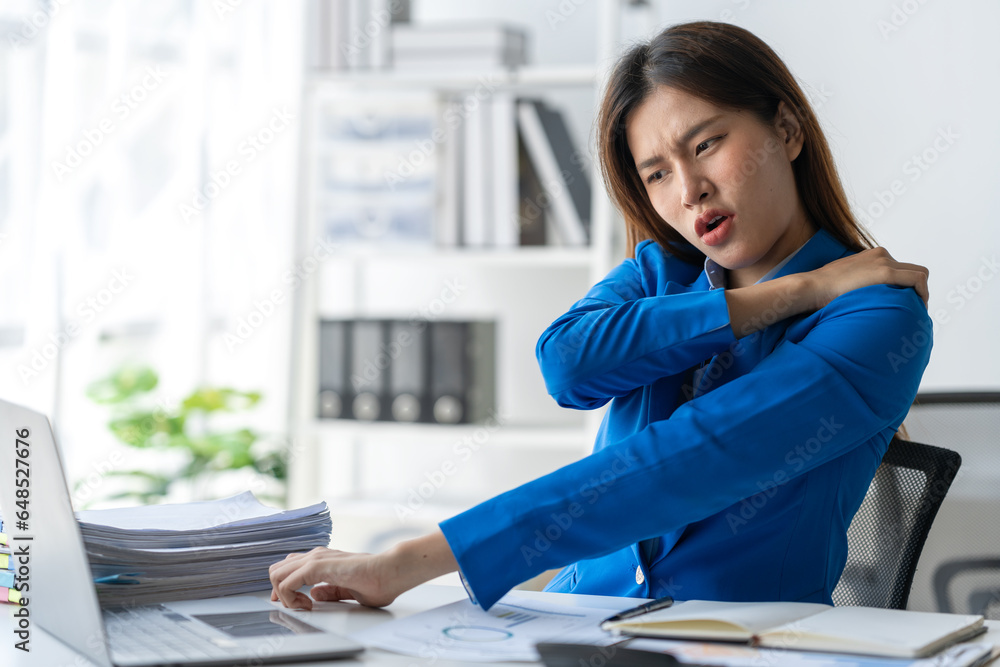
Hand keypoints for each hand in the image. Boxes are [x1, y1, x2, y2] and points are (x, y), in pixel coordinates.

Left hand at [268, 547, 395, 610]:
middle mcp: (316, 555)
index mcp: (323, 560)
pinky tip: (307, 605)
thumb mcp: (349, 590)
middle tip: (298, 605)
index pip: (288, 568)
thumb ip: (331, 591)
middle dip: (280, 591)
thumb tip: (315, 594)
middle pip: (277, 569)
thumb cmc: (379, 580)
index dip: (286, 589)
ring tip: (304, 605)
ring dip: (283, 594)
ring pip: (276, 573)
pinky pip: (286, 582)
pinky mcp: (318, 566)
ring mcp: (316, 558)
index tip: (302, 604)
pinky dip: (289, 598)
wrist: (392, 571)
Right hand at [804, 247, 928, 309]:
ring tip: (915, 311)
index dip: (905, 286)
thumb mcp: (841, 281)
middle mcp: (881, 255)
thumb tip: (857, 299)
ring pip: (919, 274)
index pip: (899, 268)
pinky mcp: (885, 273)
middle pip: (912, 270)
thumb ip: (856, 284)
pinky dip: (922, 293)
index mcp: (871, 256)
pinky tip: (916, 309)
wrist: (812, 287)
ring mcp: (884, 263)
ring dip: (921, 292)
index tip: (902, 302)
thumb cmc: (820, 290)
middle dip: (916, 289)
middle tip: (913, 308)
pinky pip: (916, 280)